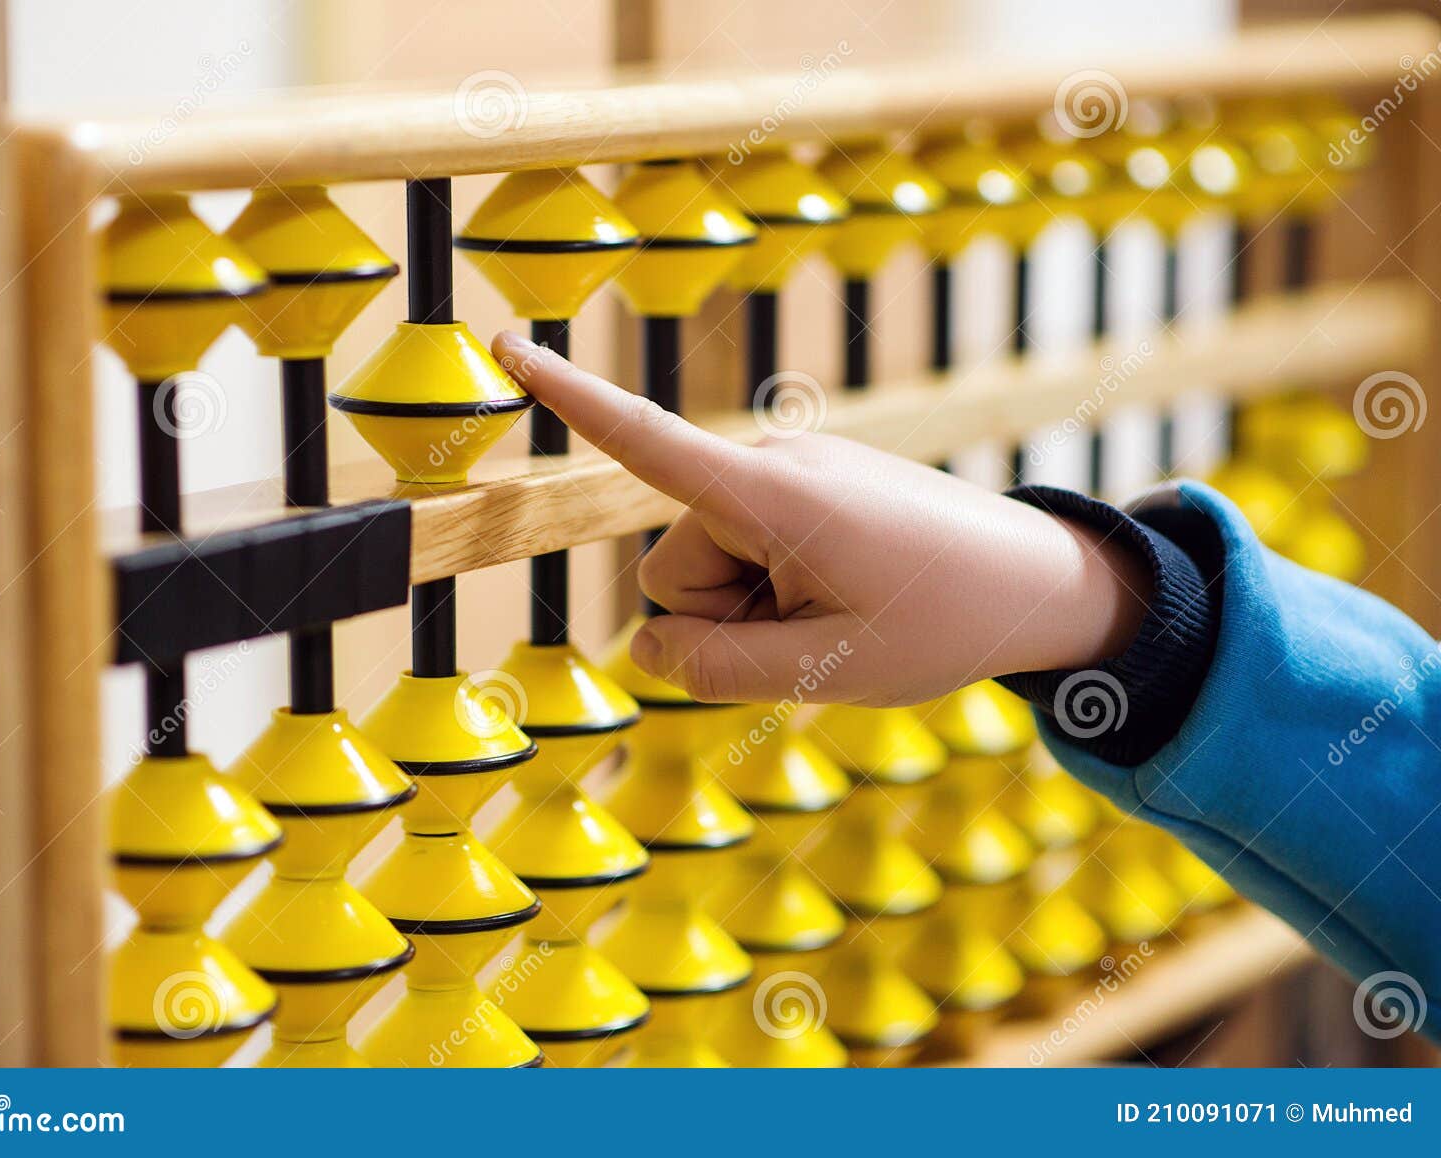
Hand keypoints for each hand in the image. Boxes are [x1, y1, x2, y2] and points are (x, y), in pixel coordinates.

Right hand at [493, 331, 1150, 707]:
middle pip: (672, 563)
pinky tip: (847, 592)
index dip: (571, 399)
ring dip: (751, 604)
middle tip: (816, 632)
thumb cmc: (945, 623)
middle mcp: (773, 464)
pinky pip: (747, 544)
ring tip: (841, 611)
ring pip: (706, 562)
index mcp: (775, 496)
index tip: (506, 346)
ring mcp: (793, 468)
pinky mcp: (809, 480)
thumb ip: (718, 669)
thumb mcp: (827, 670)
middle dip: (719, 613)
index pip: (648, 444)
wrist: (1038, 579)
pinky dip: (774, 583)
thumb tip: (649, 651)